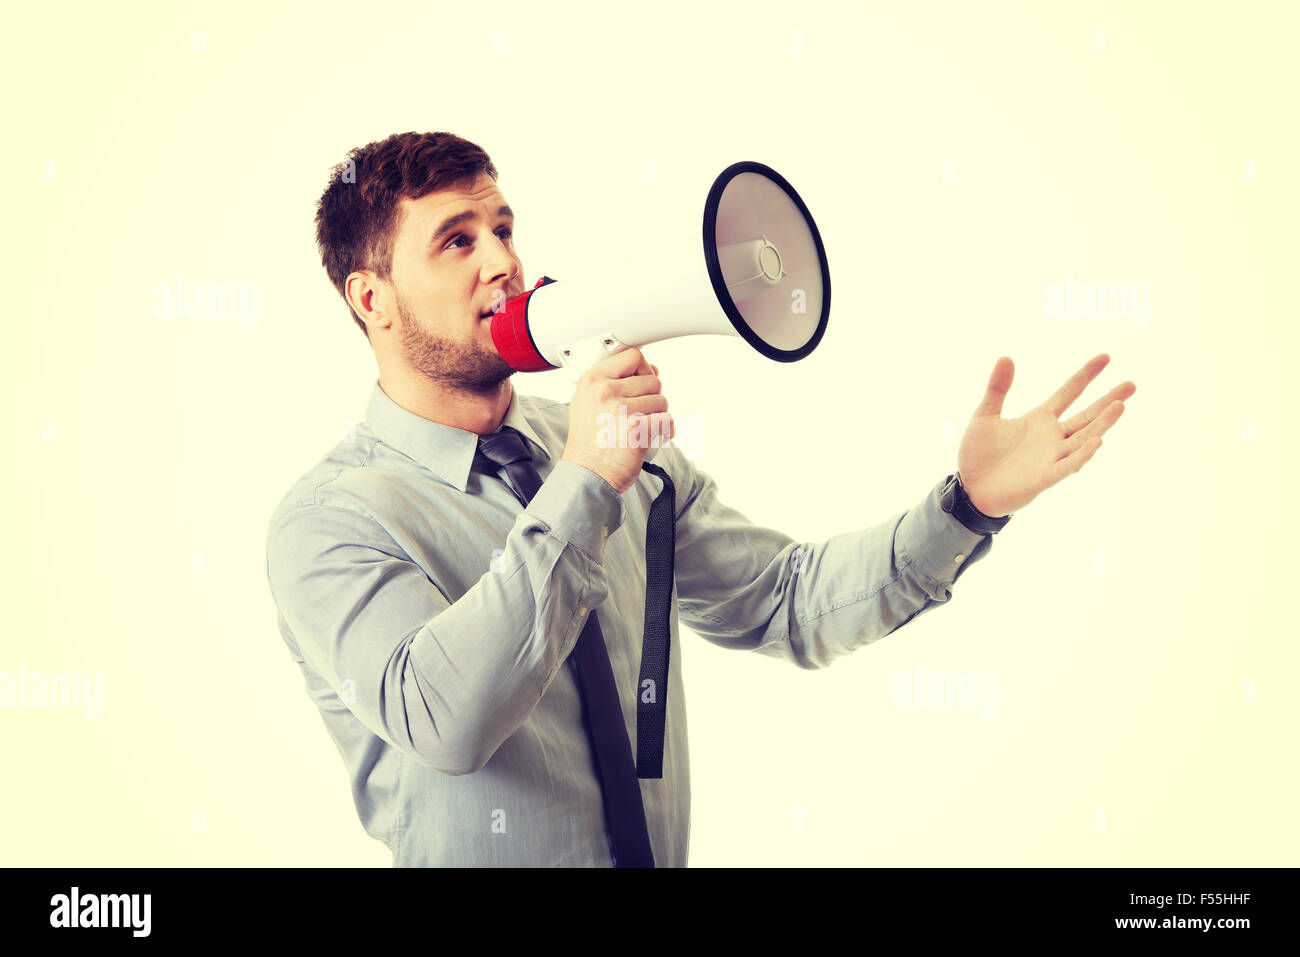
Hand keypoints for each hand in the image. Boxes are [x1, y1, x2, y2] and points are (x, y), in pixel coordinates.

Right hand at [561, 348, 672, 493]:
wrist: (586, 475)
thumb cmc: (588, 443)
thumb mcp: (587, 403)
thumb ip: (613, 382)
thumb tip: (652, 369)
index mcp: (593, 380)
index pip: (633, 356)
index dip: (644, 369)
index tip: (641, 383)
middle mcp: (606, 391)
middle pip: (652, 379)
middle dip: (652, 397)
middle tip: (640, 414)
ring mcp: (621, 409)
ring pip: (661, 400)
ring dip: (658, 415)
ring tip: (643, 428)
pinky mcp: (636, 429)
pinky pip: (667, 420)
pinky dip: (666, 431)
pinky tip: (654, 437)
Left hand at [956, 353, 1135, 516]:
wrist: (969, 489)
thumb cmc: (978, 455)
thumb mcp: (985, 415)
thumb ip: (997, 388)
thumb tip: (1006, 356)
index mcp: (1039, 419)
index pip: (1069, 392)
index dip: (1086, 375)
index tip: (1106, 357)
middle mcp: (1051, 437)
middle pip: (1087, 415)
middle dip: (1108, 400)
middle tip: (1131, 385)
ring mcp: (1050, 457)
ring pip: (1084, 439)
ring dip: (1102, 424)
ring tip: (1120, 406)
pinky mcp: (1044, 477)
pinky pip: (1067, 466)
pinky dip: (1082, 456)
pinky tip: (1097, 442)